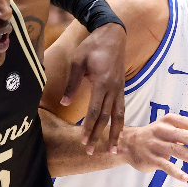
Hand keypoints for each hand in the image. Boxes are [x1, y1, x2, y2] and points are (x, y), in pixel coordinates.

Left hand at [61, 22, 126, 153]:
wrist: (113, 34)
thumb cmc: (92, 46)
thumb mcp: (78, 61)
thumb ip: (72, 83)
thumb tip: (64, 103)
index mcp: (101, 82)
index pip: (95, 110)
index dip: (89, 127)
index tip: (84, 141)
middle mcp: (113, 89)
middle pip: (107, 118)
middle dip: (99, 136)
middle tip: (91, 152)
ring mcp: (119, 89)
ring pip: (119, 117)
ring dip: (114, 135)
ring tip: (111, 150)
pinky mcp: (122, 88)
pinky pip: (122, 109)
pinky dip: (121, 123)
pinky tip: (118, 133)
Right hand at [119, 113, 187, 179]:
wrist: (127, 144)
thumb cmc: (155, 136)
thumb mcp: (170, 129)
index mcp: (170, 120)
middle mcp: (163, 130)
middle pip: (186, 136)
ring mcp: (156, 144)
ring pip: (178, 151)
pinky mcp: (150, 158)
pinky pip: (165, 166)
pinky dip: (176, 172)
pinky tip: (186, 178)